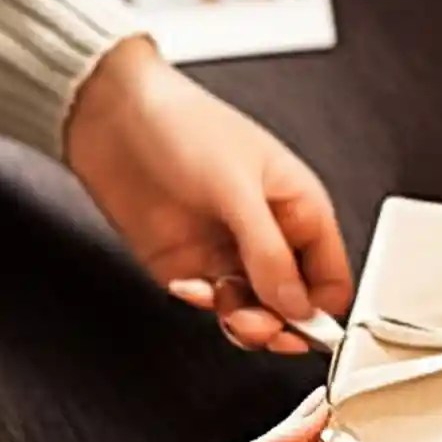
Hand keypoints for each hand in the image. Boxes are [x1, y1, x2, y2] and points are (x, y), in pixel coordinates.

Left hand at [66, 37, 352, 352]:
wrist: (111, 117)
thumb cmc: (184, 126)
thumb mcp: (237, 188)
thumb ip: (270, 252)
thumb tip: (297, 306)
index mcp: (299, 208)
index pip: (330, 277)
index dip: (320, 308)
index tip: (301, 324)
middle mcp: (269, 234)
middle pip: (294, 303)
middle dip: (279, 320)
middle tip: (259, 321)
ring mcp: (229, 251)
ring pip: (254, 311)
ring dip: (241, 318)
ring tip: (225, 306)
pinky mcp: (191, 264)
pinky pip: (210, 304)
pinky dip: (201, 305)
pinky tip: (188, 285)